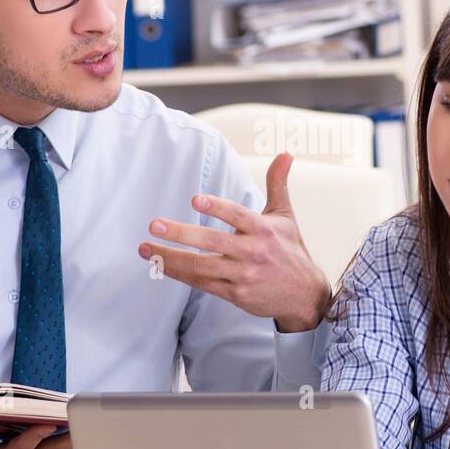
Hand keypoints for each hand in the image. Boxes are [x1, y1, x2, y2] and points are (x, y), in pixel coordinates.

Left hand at [137, 151, 329, 332]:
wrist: (304, 295)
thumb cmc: (291, 249)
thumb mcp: (286, 215)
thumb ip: (278, 183)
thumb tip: (285, 153)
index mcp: (263, 229)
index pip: (238, 216)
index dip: (217, 207)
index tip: (195, 200)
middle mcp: (253, 252)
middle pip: (213, 242)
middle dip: (181, 233)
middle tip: (154, 224)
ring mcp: (243, 275)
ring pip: (201, 266)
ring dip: (170, 257)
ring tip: (145, 247)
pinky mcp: (236, 294)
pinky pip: (202, 284)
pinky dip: (180, 275)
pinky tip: (160, 265)